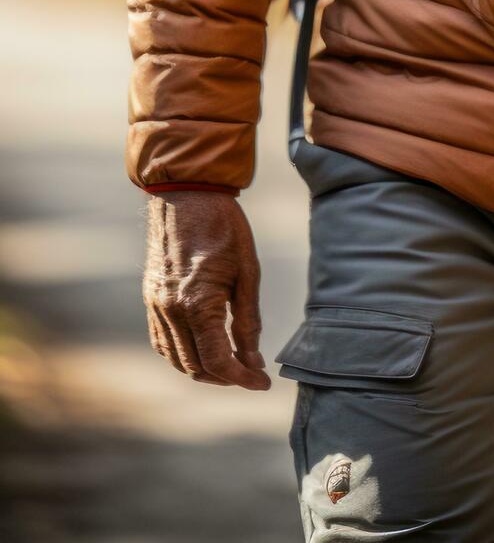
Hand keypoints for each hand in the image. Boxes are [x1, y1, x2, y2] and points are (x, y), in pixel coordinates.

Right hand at [142, 190, 269, 388]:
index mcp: (197, 305)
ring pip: (176, 359)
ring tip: (231, 362)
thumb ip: (248, 320)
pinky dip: (183, 353)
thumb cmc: (224, 227)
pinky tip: (204, 345)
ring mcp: (155, 306)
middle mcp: (170, 312)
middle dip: (225, 377)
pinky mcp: (150, 298)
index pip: (218, 362)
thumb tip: (252, 359)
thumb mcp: (247, 271)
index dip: (242, 379)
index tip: (262, 383)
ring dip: (203, 368)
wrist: (186, 193)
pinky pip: (163, 341)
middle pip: (196, 367)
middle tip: (251, 371)